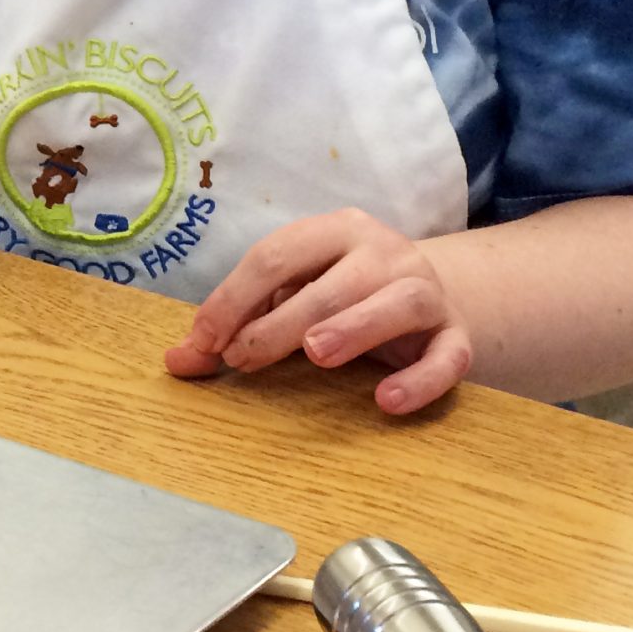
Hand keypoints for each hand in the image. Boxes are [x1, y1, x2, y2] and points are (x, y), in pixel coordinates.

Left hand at [162, 207, 471, 415]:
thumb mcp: (289, 297)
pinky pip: (446, 356)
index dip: (234, 298)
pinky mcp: (456, 336)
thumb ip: (235, 324)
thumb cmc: (342, 296)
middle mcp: (384, 251)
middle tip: (242, 359)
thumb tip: (177, 361)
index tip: (205, 340)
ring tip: (317, 355)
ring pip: (396, 303)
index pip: (275, 255)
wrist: (432, 297)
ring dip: (354, 328)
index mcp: (334, 230)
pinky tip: (386, 401)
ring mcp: (427, 291)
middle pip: (330, 283)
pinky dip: (419, 379)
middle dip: (281, 322)